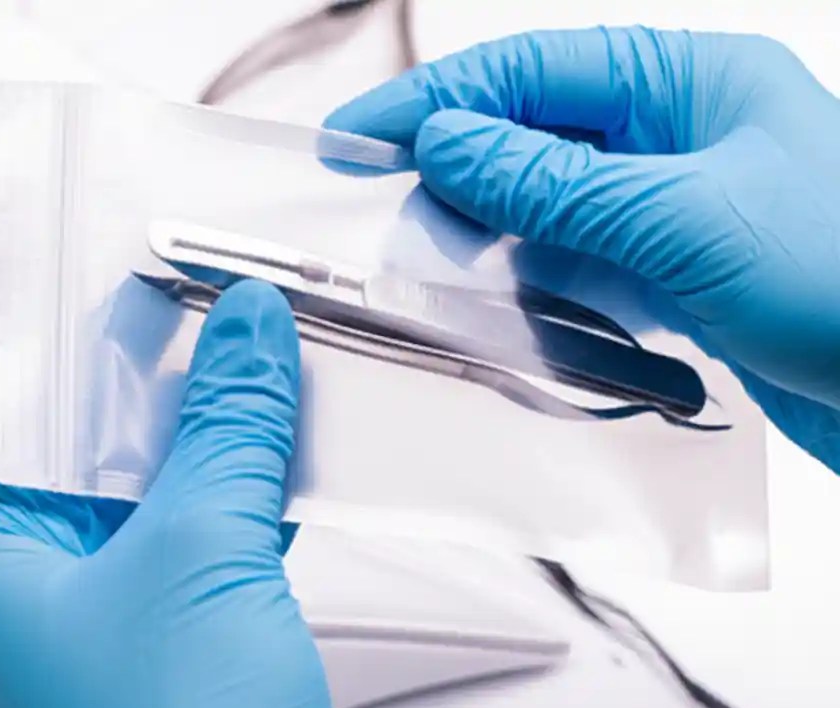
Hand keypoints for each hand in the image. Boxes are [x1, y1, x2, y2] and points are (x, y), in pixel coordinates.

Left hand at [0, 280, 330, 707]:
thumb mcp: (199, 560)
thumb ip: (226, 435)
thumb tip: (245, 338)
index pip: (34, 422)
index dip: (100, 352)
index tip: (156, 292)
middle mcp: (32, 609)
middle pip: (102, 465)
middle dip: (175, 401)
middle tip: (232, 328)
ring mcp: (101, 647)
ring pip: (157, 518)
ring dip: (218, 458)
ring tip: (271, 381)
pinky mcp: (167, 675)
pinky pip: (196, 570)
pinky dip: (240, 521)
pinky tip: (286, 474)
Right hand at [325, 27, 839, 471]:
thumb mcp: (683, 221)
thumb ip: (554, 185)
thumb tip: (447, 144)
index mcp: (692, 83)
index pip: (534, 69)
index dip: (437, 100)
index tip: (358, 136)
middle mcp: (678, 136)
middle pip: (533, 130)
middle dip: (452, 160)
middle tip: (372, 197)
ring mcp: (672, 209)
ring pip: (546, 200)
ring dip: (484, 224)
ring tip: (416, 249)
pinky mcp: (669, 277)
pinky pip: (573, 262)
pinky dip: (525, 277)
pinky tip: (487, 295)